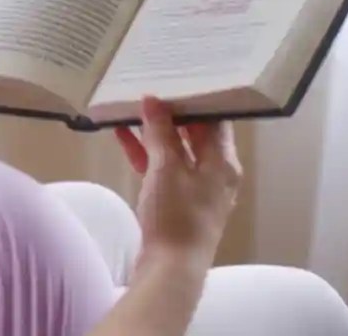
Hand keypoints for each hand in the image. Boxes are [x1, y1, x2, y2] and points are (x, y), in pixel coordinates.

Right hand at [114, 98, 241, 269]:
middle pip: (194, 133)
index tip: (176, 78)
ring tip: (130, 107)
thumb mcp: (167, 168)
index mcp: (223, 162)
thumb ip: (161, 132)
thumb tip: (153, 99)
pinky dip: (146, 152)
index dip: (197, 98)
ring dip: (154, 132)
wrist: (170, 269)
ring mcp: (195, 187)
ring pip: (175, 150)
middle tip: (149, 86)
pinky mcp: (176, 200)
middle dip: (170, 112)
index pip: (215, 119)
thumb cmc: (176, 216)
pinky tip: (123, 135)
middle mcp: (215, 172)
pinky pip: (163, 168)